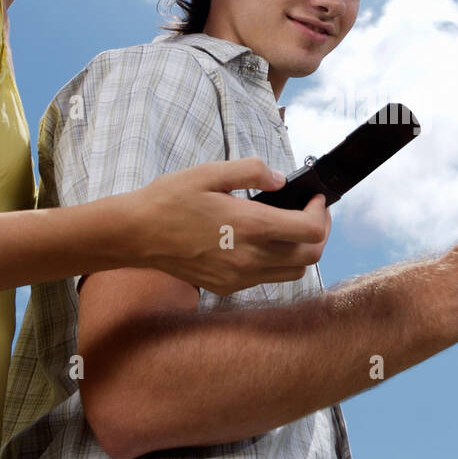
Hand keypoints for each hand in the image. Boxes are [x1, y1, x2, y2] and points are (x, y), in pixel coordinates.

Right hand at [122, 158, 330, 295]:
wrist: (136, 234)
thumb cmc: (170, 200)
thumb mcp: (210, 172)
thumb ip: (251, 171)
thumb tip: (280, 180)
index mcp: (249, 226)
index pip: (310, 231)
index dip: (321, 214)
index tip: (316, 200)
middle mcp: (249, 257)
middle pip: (310, 256)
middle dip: (319, 233)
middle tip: (310, 213)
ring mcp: (239, 277)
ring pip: (294, 273)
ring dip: (301, 251)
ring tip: (289, 228)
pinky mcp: (228, 287)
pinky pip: (267, 280)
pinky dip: (277, 263)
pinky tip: (261, 243)